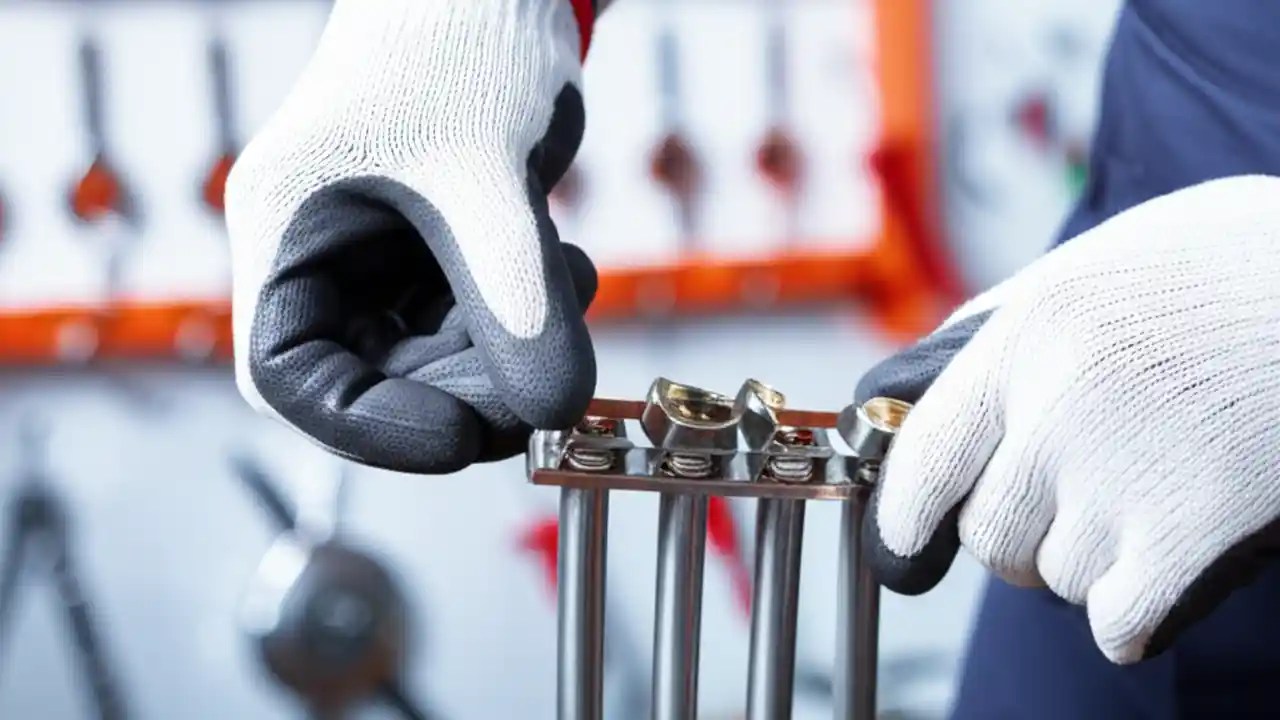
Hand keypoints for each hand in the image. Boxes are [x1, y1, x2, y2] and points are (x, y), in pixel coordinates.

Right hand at [225, 0, 599, 472]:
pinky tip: (570, 267)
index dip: (370, 426)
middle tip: (546, 388)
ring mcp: (378, 254)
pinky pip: (474, 317)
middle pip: (373, 378)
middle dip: (467, 393)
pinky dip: (525, 316)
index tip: (461, 438)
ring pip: (433, 356)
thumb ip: (520, 300)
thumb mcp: (489, 179)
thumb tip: (555, 411)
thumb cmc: (460, 40)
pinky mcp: (435, 248)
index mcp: (283, 229)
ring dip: (509, 351)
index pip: (288, 375)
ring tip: (568, 288)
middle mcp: (320, 252)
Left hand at [856, 175, 1279, 663]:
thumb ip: (1005, 324)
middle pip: (988, 537)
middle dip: (1025, 534)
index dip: (905, 516)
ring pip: (1059, 578)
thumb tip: (926, 385)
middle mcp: (1059, 405)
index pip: (920, 460)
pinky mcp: (1193, 533)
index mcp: (1029, 333)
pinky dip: (1140, 609)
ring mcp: (1124, 473)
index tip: (907, 542)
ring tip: (1161, 489)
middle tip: (1087, 496)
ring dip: (1097, 560)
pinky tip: (1179, 552)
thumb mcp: (1098, 264)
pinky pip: (1118, 623)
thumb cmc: (1234, 269)